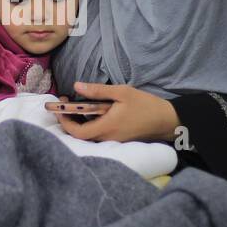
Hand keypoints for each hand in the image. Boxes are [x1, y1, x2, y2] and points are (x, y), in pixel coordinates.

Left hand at [51, 82, 180, 143]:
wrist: (167, 120)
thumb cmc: (145, 105)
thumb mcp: (122, 93)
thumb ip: (98, 90)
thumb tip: (76, 85)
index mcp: (107, 127)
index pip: (78, 132)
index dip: (65, 122)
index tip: (59, 108)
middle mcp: (108, 138)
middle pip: (80, 135)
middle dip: (68, 121)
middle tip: (65, 104)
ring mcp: (113, 141)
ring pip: (89, 136)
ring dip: (78, 123)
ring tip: (74, 105)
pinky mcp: (118, 140)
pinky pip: (98, 135)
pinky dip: (89, 125)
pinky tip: (90, 112)